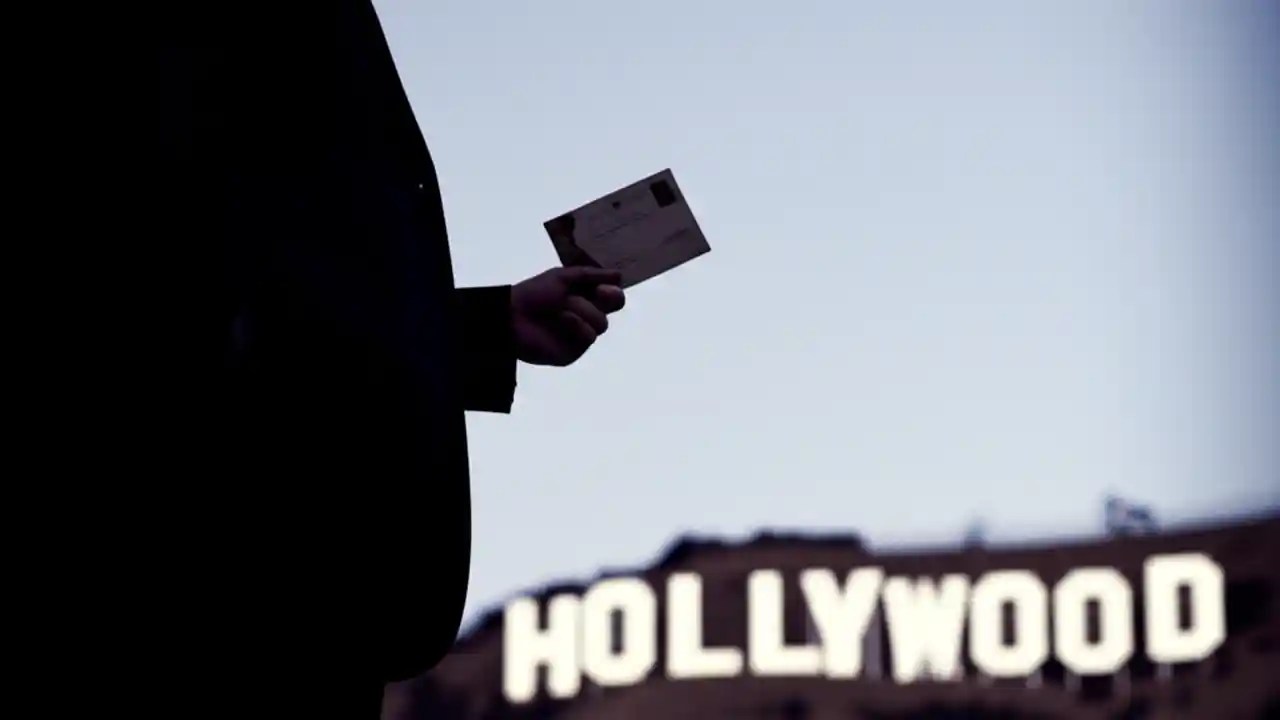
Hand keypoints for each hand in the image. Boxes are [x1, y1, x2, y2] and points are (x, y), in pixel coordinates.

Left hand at [511, 267, 625, 365]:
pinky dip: (576, 325)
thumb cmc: (533, 293)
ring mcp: (580, 336)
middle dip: (599, 299)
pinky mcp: (572, 352)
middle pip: (613, 310)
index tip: (605, 288)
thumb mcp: (562, 277)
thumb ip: (591, 274)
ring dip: (582, 311)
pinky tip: (561, 320)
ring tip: (560, 309)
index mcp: (584, 299)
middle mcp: (585, 317)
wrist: (512, 316)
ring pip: (601, 324)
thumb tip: (620, 276)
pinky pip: (588, 338)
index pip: (613, 298)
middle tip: (588, 295)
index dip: (614, 293)